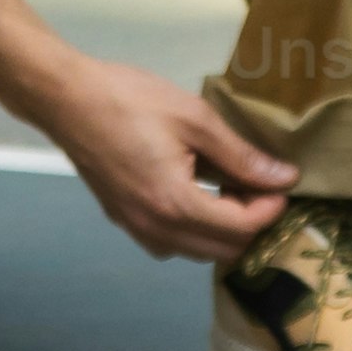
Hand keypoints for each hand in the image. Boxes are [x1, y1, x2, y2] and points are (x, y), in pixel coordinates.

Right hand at [29, 50, 296, 265]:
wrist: (67, 99)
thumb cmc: (130, 100)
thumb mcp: (195, 120)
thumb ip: (242, 156)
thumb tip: (284, 178)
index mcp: (175, 205)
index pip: (242, 229)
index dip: (270, 209)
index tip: (281, 182)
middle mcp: (156, 229)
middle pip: (223, 250)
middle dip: (250, 223)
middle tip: (260, 185)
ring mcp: (137, 229)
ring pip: (197, 251)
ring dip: (223, 228)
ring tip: (231, 186)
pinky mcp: (124, 220)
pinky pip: (171, 243)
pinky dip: (195, 229)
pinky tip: (198, 193)